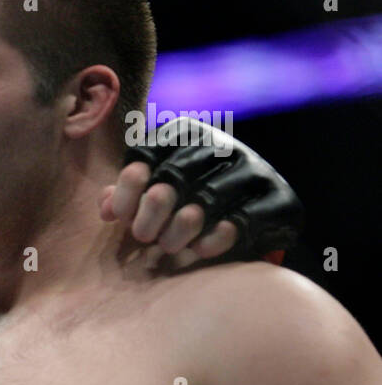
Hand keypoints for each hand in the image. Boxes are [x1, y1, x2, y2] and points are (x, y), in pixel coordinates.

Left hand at [100, 117, 302, 265]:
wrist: (255, 217)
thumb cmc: (187, 203)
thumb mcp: (154, 195)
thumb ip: (127, 196)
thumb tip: (106, 209)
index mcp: (186, 135)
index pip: (147, 153)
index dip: (127, 187)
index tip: (118, 217)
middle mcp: (222, 144)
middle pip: (174, 175)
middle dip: (151, 211)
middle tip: (143, 237)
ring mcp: (254, 169)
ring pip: (207, 198)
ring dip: (180, 228)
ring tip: (167, 247)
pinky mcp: (279, 199)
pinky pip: (243, 219)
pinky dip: (216, 238)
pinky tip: (199, 250)